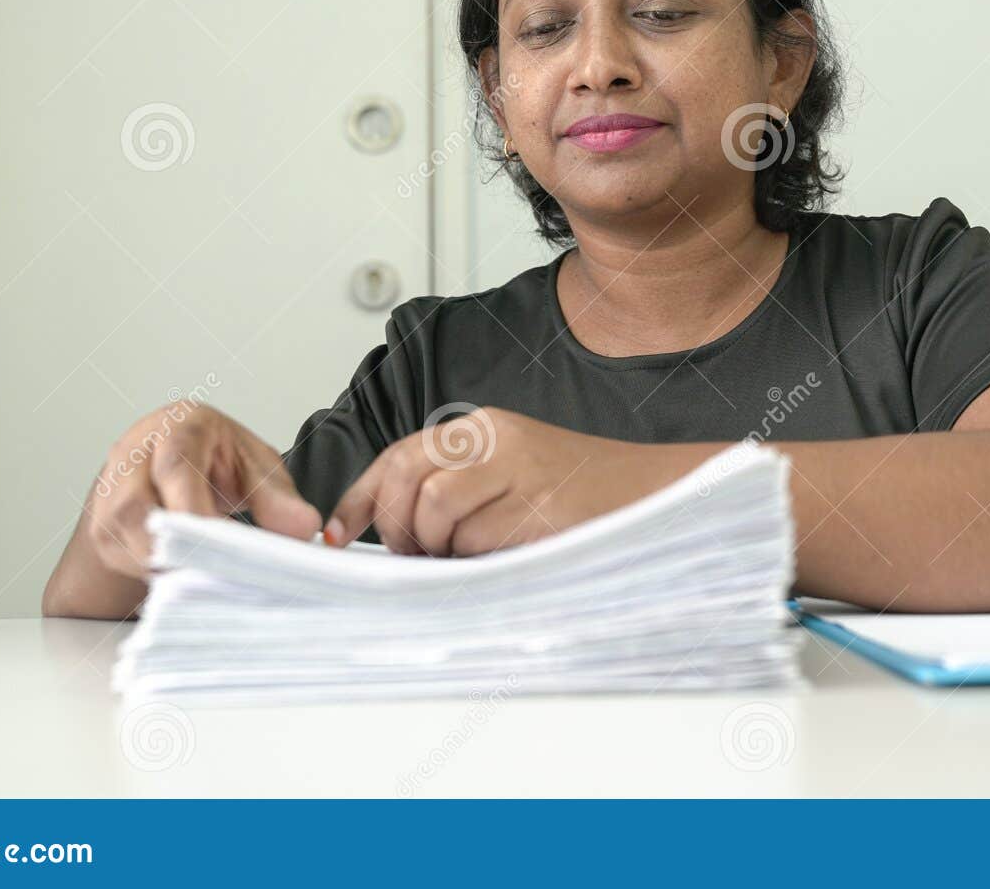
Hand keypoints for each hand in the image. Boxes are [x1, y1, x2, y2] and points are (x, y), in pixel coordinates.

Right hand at [84, 402, 320, 579]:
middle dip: (176, 545)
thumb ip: (278, 496)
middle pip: (137, 507)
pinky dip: (153, 572)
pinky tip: (184, 579)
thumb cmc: (216, 458)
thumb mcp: (256, 466)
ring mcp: (111, 490)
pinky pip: (121, 556)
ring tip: (204, 578)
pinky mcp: (102, 526)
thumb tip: (305, 528)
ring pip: (123, 536)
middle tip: (215, 572)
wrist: (171, 461)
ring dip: (164, 562)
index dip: (194, 509)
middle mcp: (134, 453)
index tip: (220, 543)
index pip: (177, 465)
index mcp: (179, 427)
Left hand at [329, 407, 668, 555]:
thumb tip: (392, 531)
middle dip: (398, 528)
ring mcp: (519, 471)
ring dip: (441, 547)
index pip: (399, 455)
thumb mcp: (511, 475)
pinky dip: (478, 560)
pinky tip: (505, 557)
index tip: (336, 533)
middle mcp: (496, 441)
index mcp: (484, 429)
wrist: (654, 493)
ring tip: (472, 555)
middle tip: (416, 555)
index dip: (360, 498)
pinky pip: (477, 541)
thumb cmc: (580, 495)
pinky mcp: (538, 508)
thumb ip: (456, 489)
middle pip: (407, 482)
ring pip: (435, 511)